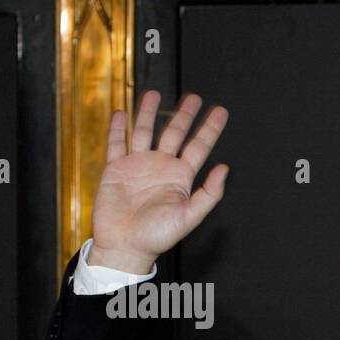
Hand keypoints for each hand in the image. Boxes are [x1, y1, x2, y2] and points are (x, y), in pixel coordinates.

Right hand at [90, 90, 229, 272]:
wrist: (125, 245)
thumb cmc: (157, 237)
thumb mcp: (189, 217)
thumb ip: (208, 194)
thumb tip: (225, 169)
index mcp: (180, 178)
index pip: (199, 147)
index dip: (209, 129)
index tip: (220, 111)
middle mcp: (161, 168)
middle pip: (174, 134)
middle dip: (184, 115)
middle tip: (194, 96)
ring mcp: (137, 166)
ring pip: (145, 132)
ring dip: (149, 113)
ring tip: (154, 93)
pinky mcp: (115, 169)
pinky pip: (116, 143)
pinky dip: (117, 128)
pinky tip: (121, 113)